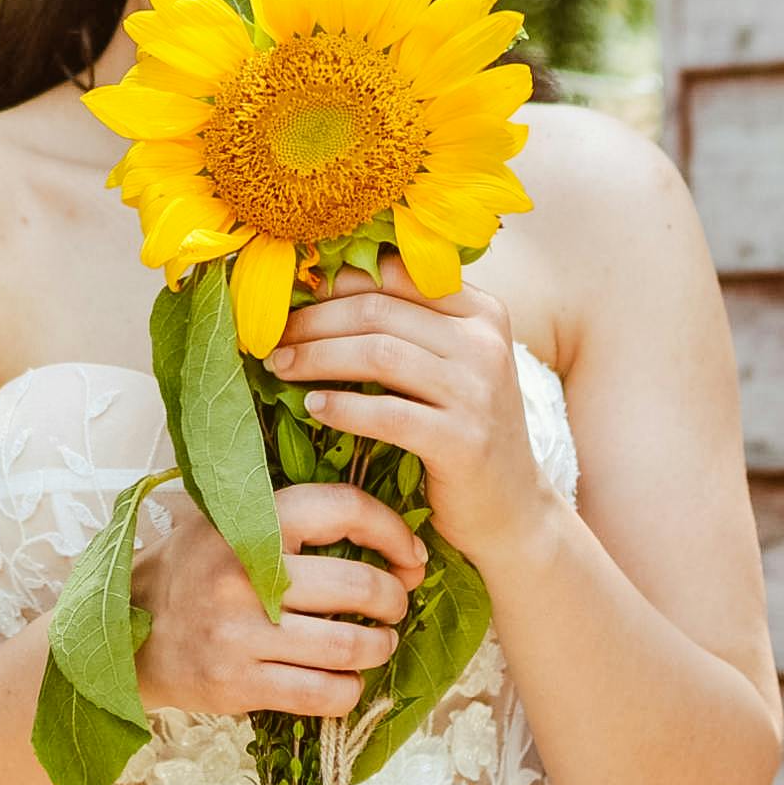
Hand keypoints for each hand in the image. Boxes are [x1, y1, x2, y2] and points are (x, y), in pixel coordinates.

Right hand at [129, 480, 429, 719]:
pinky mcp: (238, 684)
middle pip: (360, 586)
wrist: (125, 631)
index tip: (409, 555)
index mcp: (250, 520)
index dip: (392, 531)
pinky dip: (349, 690)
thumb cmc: (193, 569)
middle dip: (394, 599)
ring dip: (379, 647)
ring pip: (349, 646)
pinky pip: (323, 693)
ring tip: (378, 643)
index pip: (345, 508)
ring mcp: (241, 633)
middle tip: (395, 605)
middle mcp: (245, 573)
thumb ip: (290, 513)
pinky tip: (347, 680)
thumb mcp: (227, 518)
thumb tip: (382, 522)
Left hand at [266, 256, 562, 573]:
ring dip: (317, 358)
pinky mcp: (463, 440)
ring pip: (376, 354)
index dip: (335, 283)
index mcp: (481, 312)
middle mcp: (484, 342)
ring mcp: (478, 391)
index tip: (291, 299)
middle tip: (272, 338)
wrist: (512, 509)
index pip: (395, 275)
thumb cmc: (463, 429)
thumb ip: (406, 326)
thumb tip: (323, 287)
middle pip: (377, 310)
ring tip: (280, 368)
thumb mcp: (449, 365)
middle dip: (314, 321)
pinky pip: (386, 413)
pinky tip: (313, 407)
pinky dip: (341, 406)